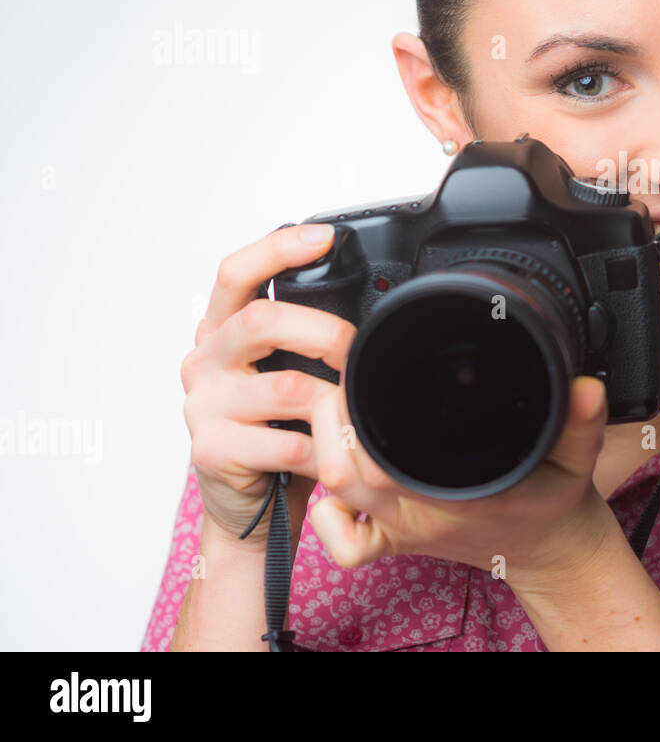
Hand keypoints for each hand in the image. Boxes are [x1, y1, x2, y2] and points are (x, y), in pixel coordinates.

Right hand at [179, 223, 356, 546]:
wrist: (248, 507)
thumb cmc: (276, 430)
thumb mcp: (285, 372)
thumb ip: (303, 339)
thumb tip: (372, 306)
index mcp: (221, 331)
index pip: (237, 273)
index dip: (278, 249)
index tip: (324, 237)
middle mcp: (204, 361)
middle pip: (262, 322)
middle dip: (323, 331)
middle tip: (356, 349)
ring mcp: (203, 406)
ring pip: (286, 388)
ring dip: (335, 403)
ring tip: (355, 414)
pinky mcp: (212, 450)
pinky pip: (287, 442)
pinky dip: (324, 450)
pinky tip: (333, 454)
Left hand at [308, 373, 614, 586]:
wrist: (553, 555)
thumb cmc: (557, 503)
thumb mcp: (579, 459)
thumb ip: (583, 421)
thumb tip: (586, 387)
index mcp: (457, 492)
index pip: (384, 459)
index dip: (361, 415)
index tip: (366, 370)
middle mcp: (421, 512)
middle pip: (344, 472)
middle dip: (334, 418)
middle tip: (348, 375)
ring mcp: (404, 529)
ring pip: (337, 494)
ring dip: (324, 449)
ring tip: (340, 405)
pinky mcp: (396, 540)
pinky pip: (343, 539)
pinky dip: (327, 508)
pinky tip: (341, 471)